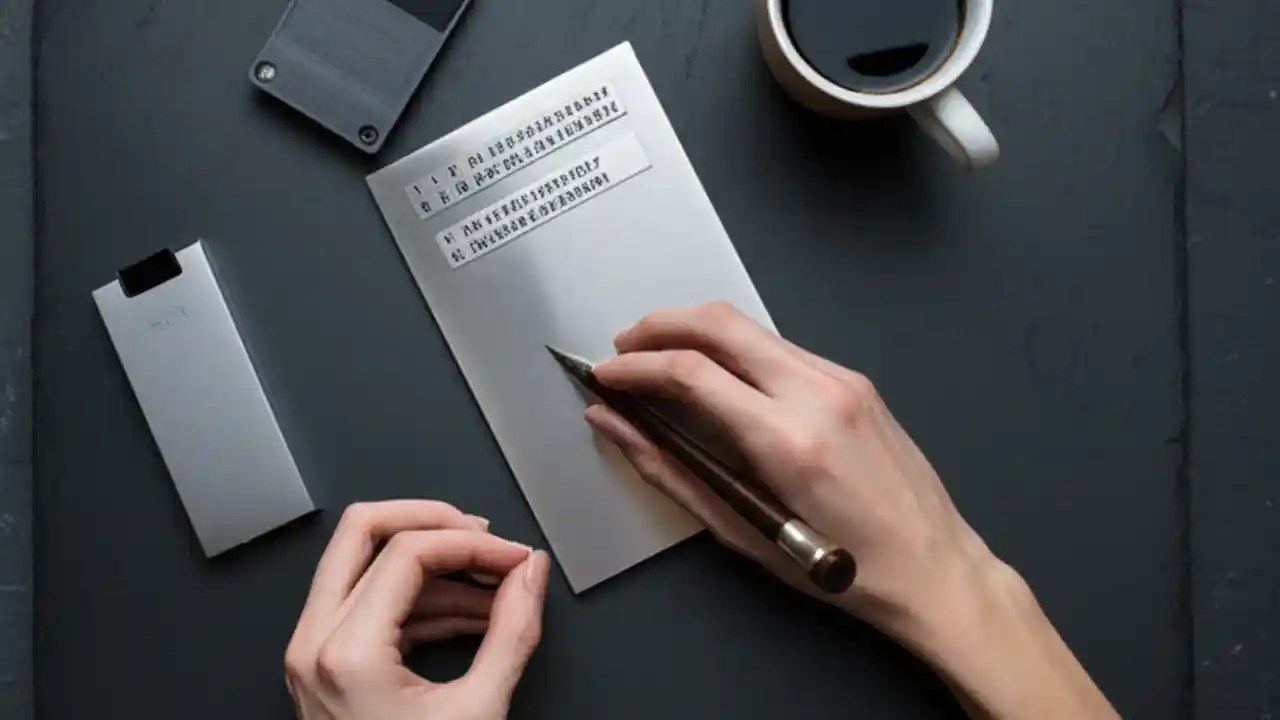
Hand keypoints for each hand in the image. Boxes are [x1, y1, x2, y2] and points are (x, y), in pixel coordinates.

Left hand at [285, 501, 548, 719]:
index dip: (474, 544)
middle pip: (364, 530)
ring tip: (494, 589)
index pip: (410, 551)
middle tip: (484, 537)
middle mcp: (314, 643)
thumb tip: (529, 573)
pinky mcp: (323, 664)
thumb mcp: (480, 712)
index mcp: (346, 653)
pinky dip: (420, 597)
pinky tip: (471, 616)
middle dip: (434, 524)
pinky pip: (367, 601)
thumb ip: (513, 631)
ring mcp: (311, 653)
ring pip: (363, 561)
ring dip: (433, 565)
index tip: (515, 560)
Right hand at [585, 302, 1116, 718]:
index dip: (635, 366)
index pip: (691, 371)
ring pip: (751, 327)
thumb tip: (616, 426)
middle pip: (719, 323)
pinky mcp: (855, 380)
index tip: (604, 376)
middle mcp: (818, 394)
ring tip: (658, 359)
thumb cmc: (840, 570)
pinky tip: (715, 375)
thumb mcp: (742, 531)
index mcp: (788, 440)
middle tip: (622, 349)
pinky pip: (780, 346)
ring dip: (695, 330)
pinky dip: (735, 348)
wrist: (933, 567)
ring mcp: (842, 380)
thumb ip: (669, 471)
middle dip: (659, 325)